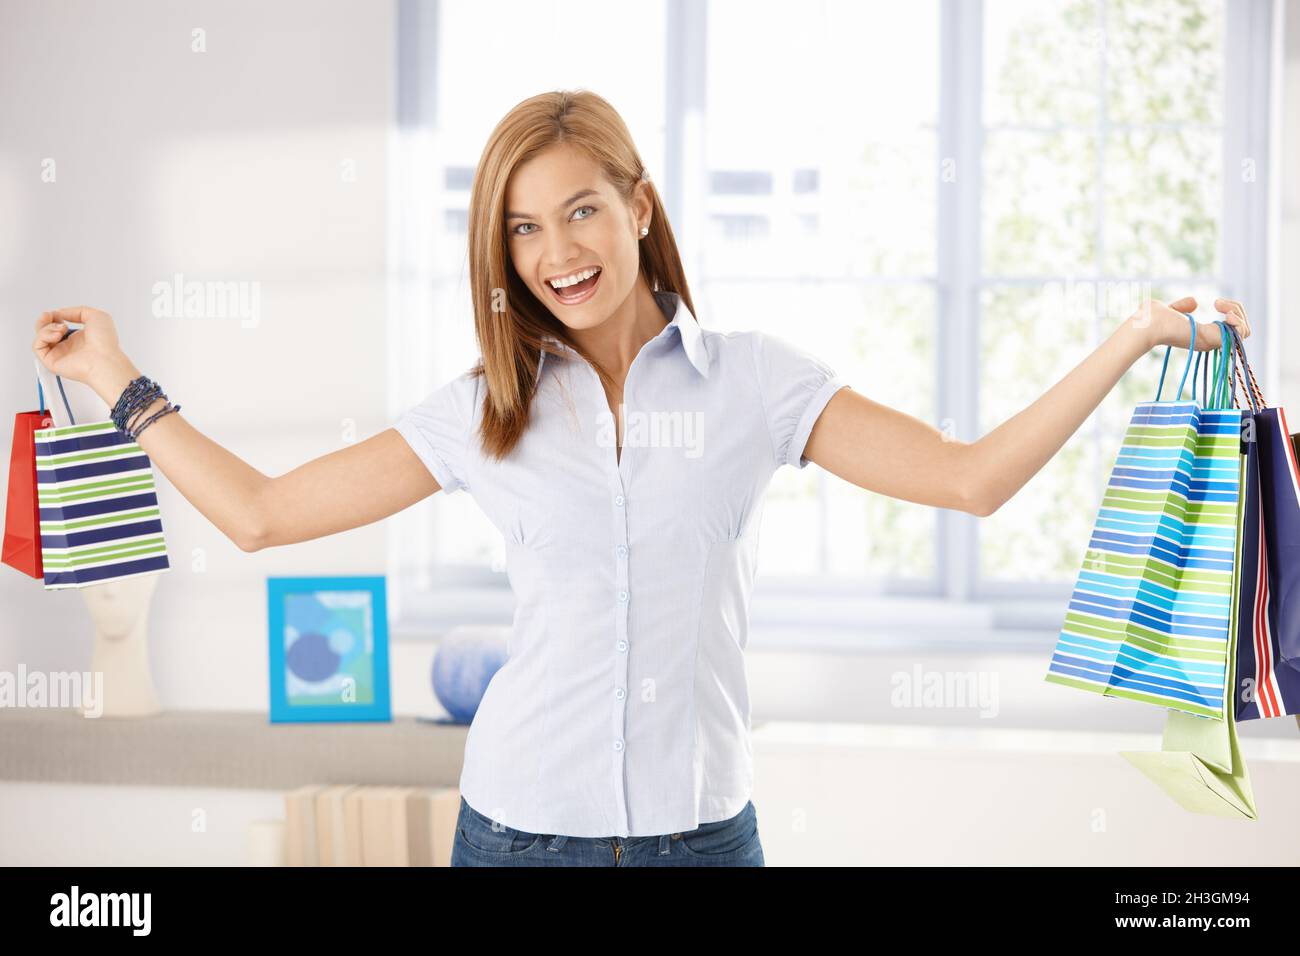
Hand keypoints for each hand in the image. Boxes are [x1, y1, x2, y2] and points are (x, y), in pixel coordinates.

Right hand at [32, 306, 138, 404]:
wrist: (104, 359)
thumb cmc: (105, 342)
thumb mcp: (96, 316)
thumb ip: (77, 311)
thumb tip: (60, 313)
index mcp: (78, 338)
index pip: (58, 326)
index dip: (53, 317)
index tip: (57, 313)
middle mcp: (68, 347)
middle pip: (45, 331)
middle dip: (44, 320)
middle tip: (48, 316)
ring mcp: (59, 354)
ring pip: (40, 337)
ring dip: (46, 328)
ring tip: (61, 329)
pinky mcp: (51, 362)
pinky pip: (37, 347)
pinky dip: (43, 337)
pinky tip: (56, 335)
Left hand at [1130, 296, 1251, 352]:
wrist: (1145, 325)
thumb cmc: (1151, 319)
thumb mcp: (1172, 309)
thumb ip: (1183, 307)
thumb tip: (1195, 302)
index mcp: (1202, 335)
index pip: (1232, 327)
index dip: (1232, 310)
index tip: (1216, 301)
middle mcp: (1210, 341)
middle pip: (1243, 329)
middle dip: (1238, 309)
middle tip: (1219, 302)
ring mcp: (1212, 342)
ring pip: (1245, 330)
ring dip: (1238, 312)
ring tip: (1220, 304)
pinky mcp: (1212, 340)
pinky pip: (1242, 332)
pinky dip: (1238, 319)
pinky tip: (1225, 312)